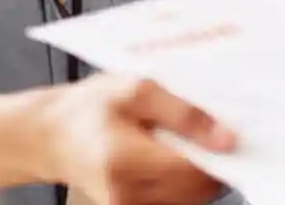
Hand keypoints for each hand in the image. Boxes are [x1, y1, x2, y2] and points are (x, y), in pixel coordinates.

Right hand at [40, 74, 235, 204]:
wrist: (52, 135)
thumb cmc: (89, 108)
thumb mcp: (136, 90)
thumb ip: (184, 113)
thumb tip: (227, 138)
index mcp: (125, 161)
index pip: (196, 171)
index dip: (222, 154)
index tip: (233, 132)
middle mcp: (128, 194)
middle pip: (199, 190)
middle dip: (212, 162)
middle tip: (210, 131)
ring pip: (192, 198)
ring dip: (199, 172)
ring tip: (180, 140)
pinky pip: (177, 200)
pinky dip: (183, 181)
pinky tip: (171, 156)